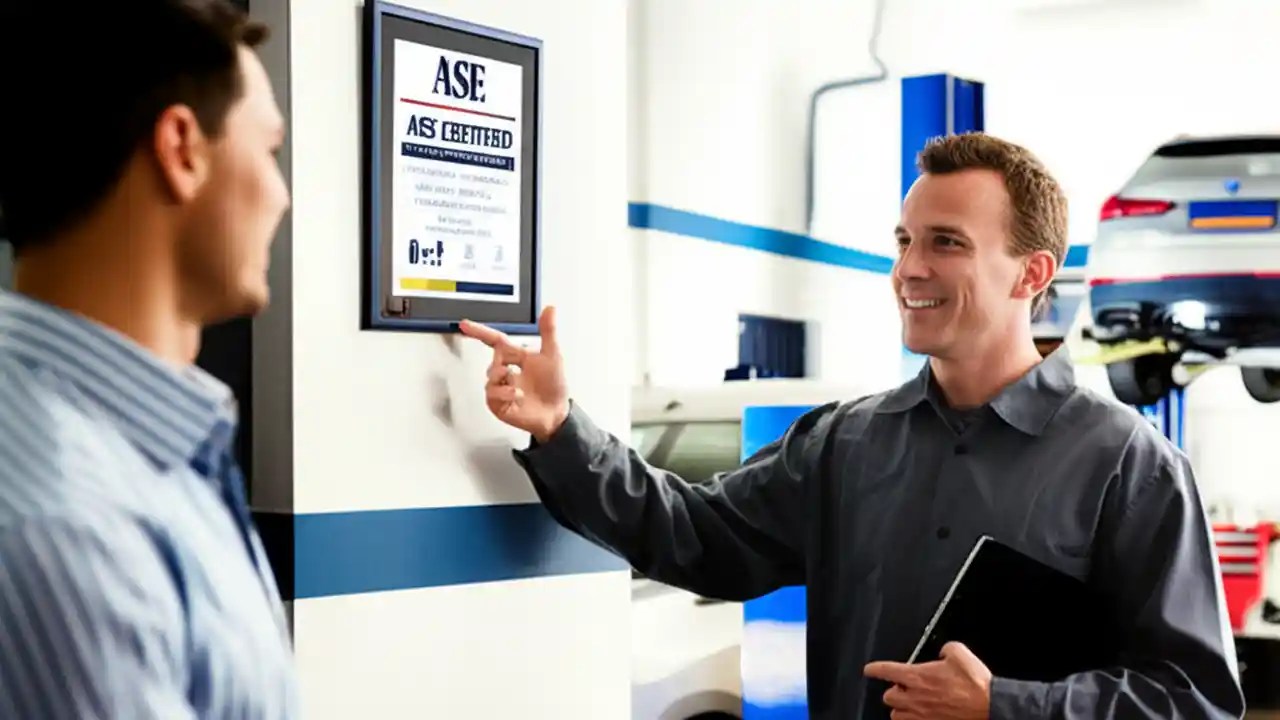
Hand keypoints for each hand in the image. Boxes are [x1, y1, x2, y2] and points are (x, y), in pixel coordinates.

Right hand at [459, 306, 568, 442]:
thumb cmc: (554, 385)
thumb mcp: (553, 355)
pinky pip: (493, 394)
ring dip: (504, 379)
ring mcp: (500, 388)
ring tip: (519, 387)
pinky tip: (518, 396)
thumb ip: (548, 332)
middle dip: (501, 364)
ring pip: (490, 377)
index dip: (479, 332)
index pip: (494, 341)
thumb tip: (550, 309)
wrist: (556, 413)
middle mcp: (506, 371)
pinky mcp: (498, 404)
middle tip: (514, 370)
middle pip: (492, 361)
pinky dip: (506, 393)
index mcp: (516, 356)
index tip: (464, 325)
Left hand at [863, 642, 992, 719]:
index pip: (887, 670)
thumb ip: (946, 648)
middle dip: (893, 691)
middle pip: (888, 697)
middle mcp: (916, 697)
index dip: (875, 669)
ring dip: (900, 709)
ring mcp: (922, 715)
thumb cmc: (976, 683)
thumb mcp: (960, 652)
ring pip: (896, 715)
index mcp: (919, 677)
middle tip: (902, 688)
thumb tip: (943, 652)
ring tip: (910, 704)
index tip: (869, 670)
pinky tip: (919, 715)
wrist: (990, 706)